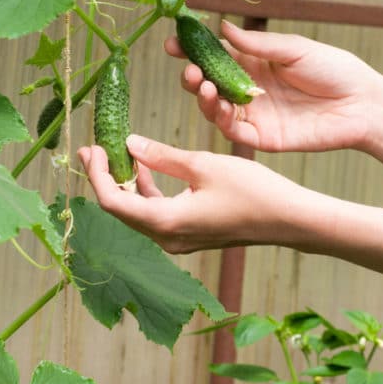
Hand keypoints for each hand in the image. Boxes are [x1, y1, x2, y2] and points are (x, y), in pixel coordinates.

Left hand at [77, 134, 313, 252]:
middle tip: (95, 148)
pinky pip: (157, 214)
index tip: (93, 147)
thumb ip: (162, 155)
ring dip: (127, 183)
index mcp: (166, 222)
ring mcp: (180, 240)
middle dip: (106, 177)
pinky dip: (148, 191)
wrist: (289, 220)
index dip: (98, 174)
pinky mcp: (191, 234)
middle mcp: (167, 239)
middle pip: (121, 210)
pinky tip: (148, 168)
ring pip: (139, 212)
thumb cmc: (252, 191)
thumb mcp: (203, 165)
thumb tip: (130, 143)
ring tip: (118, 153)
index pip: (113, 202)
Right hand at [166, 20, 382, 152]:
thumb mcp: (294, 49)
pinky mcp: (264, 137)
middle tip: (188, 69)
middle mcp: (249, 88)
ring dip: (203, 97)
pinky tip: (220, 105)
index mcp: (255, 62)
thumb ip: (257, 44)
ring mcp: (255, 113)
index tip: (173, 44)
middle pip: (209, 83)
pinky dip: (222, 119)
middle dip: (192, 75)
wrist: (363, 104)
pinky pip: (234, 130)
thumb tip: (220, 26)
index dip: (193, 50)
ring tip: (203, 85)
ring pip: (216, 108)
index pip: (216, 55)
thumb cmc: (335, 70)